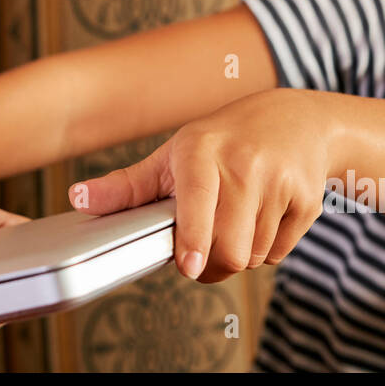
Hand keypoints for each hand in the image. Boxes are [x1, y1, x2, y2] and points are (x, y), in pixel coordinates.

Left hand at [69, 88, 335, 282]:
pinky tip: (263, 215)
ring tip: (235, 219)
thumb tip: (76, 199)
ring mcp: (280, 180)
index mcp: (202, 150)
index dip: (195, 237)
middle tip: (201, 253)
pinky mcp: (308, 199)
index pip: (199, 199)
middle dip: (212, 263)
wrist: (296, 120)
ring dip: (239, 253)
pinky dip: (267, 247)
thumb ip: (126, 186)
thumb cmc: (224, 140)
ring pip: (253, 255)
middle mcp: (244, 162)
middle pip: (228, 247)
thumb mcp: (173, 155)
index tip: (191, 266)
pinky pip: (278, 252)